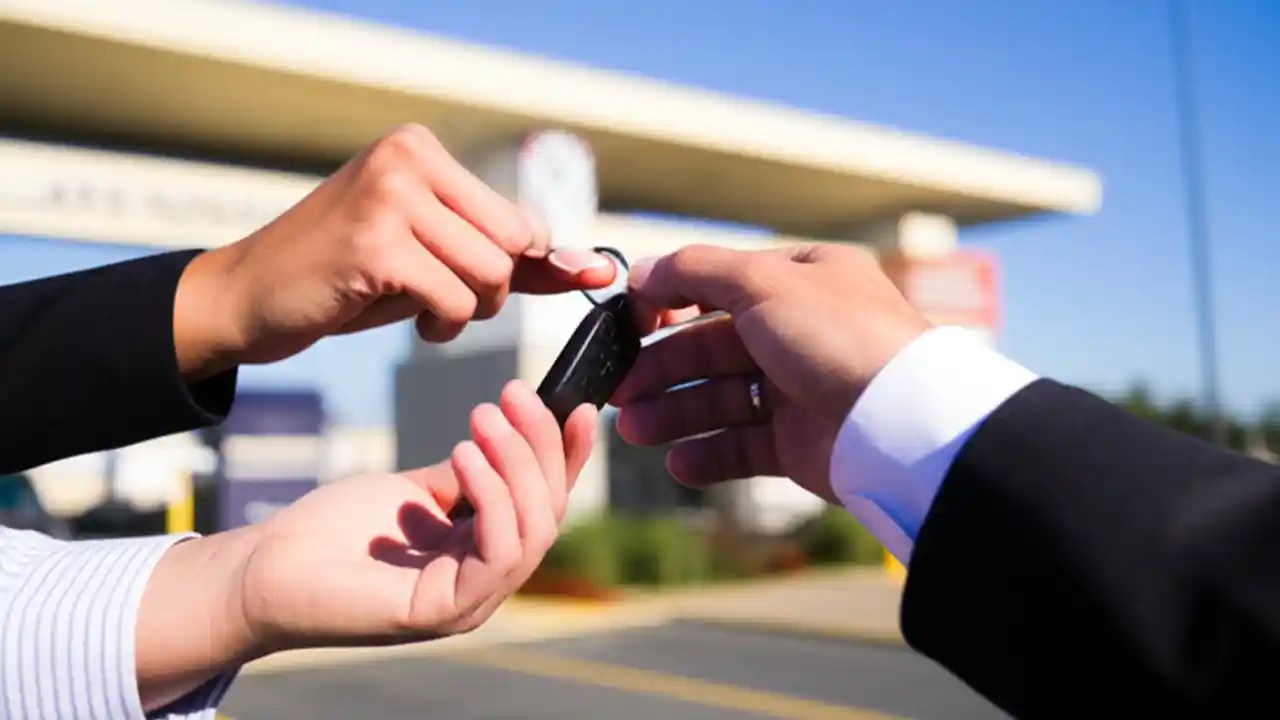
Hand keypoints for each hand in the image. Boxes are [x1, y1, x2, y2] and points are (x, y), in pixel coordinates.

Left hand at [136, 381, 596, 709]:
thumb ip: (467, 475)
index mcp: (485, 554)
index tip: (579, 404)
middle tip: (510, 392)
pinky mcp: (443, 612)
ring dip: (518, 464)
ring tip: (482, 415)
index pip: (548, 504)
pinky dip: (493, 498)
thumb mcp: (416, 490)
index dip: (570, 457)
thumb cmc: (335, 531)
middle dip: (541, 446)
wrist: (266, 567)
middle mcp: (487, 582)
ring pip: (533, 531)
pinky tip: (465, 453)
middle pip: (549, 513)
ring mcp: (470, 601)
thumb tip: (508, 433)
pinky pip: (498, 553)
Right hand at [172, 123, 616, 378]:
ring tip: (419, 304)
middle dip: (491, 289)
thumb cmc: (348, 275)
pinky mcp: (376, 246)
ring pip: (489, 274)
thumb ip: (514, 258)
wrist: (251, 296)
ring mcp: (390, 198)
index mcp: (420, 149)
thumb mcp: (434, 254)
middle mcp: (406, 159)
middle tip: (443, 296)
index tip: (486, 280)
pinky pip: (456, 300)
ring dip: (464, 310)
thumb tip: (593, 268)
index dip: (517, 266)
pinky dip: (440, 324)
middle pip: (512, 244)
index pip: (519, 218)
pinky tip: (406, 316)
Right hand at [612, 243, 929, 501]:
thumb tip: (641, 271)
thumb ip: (695, 271)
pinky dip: (708, 454)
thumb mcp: (762, 281)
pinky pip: (743, 447)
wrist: (898, 423)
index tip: (627, 321)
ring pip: (722, 400)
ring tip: (633, 430)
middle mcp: (802, 332)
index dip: (670, 302)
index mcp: (803, 280)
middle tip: (618, 390)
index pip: (721, 285)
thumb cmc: (838, 336)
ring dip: (674, 413)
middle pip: (713, 348)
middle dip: (663, 369)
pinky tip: (676, 462)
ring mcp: (802, 390)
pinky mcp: (802, 443)